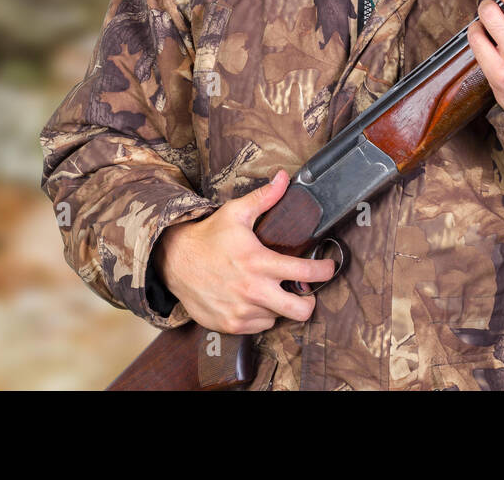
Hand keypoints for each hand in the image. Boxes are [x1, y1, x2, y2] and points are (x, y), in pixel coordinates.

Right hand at [151, 169, 337, 333]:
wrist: (174, 262)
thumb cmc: (208, 237)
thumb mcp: (236, 213)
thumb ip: (264, 198)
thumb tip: (284, 178)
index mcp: (259, 262)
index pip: (305, 272)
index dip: (324, 271)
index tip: (329, 268)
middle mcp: (253, 290)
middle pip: (300, 310)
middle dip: (309, 302)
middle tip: (305, 292)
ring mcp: (241, 311)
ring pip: (278, 317)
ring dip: (279, 306)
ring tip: (270, 290)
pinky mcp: (230, 325)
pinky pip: (259, 326)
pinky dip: (260, 315)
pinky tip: (252, 300)